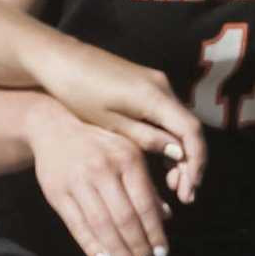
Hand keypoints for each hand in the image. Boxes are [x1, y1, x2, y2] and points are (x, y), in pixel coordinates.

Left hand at [28, 33, 205, 202]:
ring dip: (181, 155)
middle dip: (190, 164)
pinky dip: (170, 140)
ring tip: (172, 185)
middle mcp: (161, 86)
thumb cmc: (78, 92)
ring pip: (180, 124)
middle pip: (189, 129)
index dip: (196, 162)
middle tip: (184, 195)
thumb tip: (178, 154)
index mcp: (154, 96)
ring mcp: (155, 84)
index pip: (191, 131)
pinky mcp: (146, 85)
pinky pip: (168, 117)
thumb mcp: (110, 123)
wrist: (59, 60)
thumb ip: (146, 138)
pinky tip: (162, 164)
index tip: (190, 189)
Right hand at [28, 101, 176, 255]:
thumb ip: (146, 185)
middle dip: (138, 247)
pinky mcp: (57, 193)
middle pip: (125, 218)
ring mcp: (78, 181)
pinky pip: (77, 225)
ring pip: (102, 225)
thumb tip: (166, 217)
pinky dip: (91, 246)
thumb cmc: (98, 146)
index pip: (145, 204)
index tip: (162, 254)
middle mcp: (103, 169)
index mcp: (127, 158)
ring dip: (118, 252)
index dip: (155, 233)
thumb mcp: (127, 155)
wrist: (53, 129)